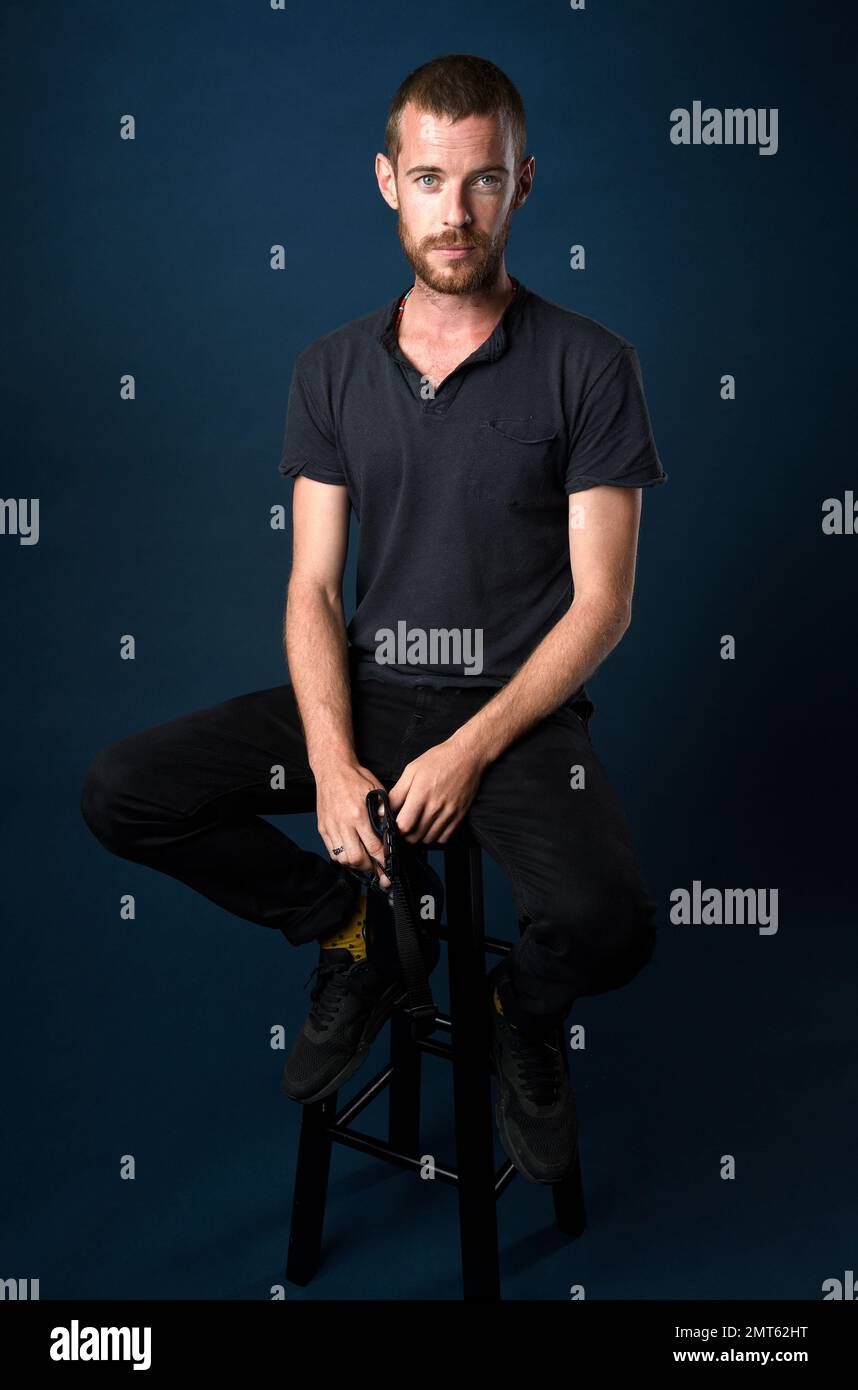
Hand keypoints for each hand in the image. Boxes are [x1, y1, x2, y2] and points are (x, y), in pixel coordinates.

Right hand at [314, 760, 390, 888]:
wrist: (332, 769)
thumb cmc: (356, 778)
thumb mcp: (377, 792)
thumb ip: (384, 813)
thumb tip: (391, 832)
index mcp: (359, 814)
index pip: (373, 846)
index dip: (382, 861)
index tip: (388, 868)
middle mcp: (343, 823)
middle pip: (356, 858)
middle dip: (369, 868)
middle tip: (378, 870)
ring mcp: (331, 827)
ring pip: (343, 859)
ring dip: (356, 864)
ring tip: (365, 863)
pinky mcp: (322, 828)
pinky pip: (332, 852)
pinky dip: (343, 858)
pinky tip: (352, 854)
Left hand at [387, 738, 484, 844]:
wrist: (467, 756)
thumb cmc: (438, 760)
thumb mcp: (411, 770)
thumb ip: (396, 793)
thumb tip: (382, 811)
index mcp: (421, 794)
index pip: (404, 826)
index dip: (395, 828)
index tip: (394, 823)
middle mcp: (436, 807)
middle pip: (415, 836)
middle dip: (405, 834)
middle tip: (404, 824)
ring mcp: (449, 813)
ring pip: (429, 839)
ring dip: (420, 835)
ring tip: (417, 823)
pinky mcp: (459, 816)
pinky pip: (444, 838)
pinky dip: (435, 835)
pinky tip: (431, 824)